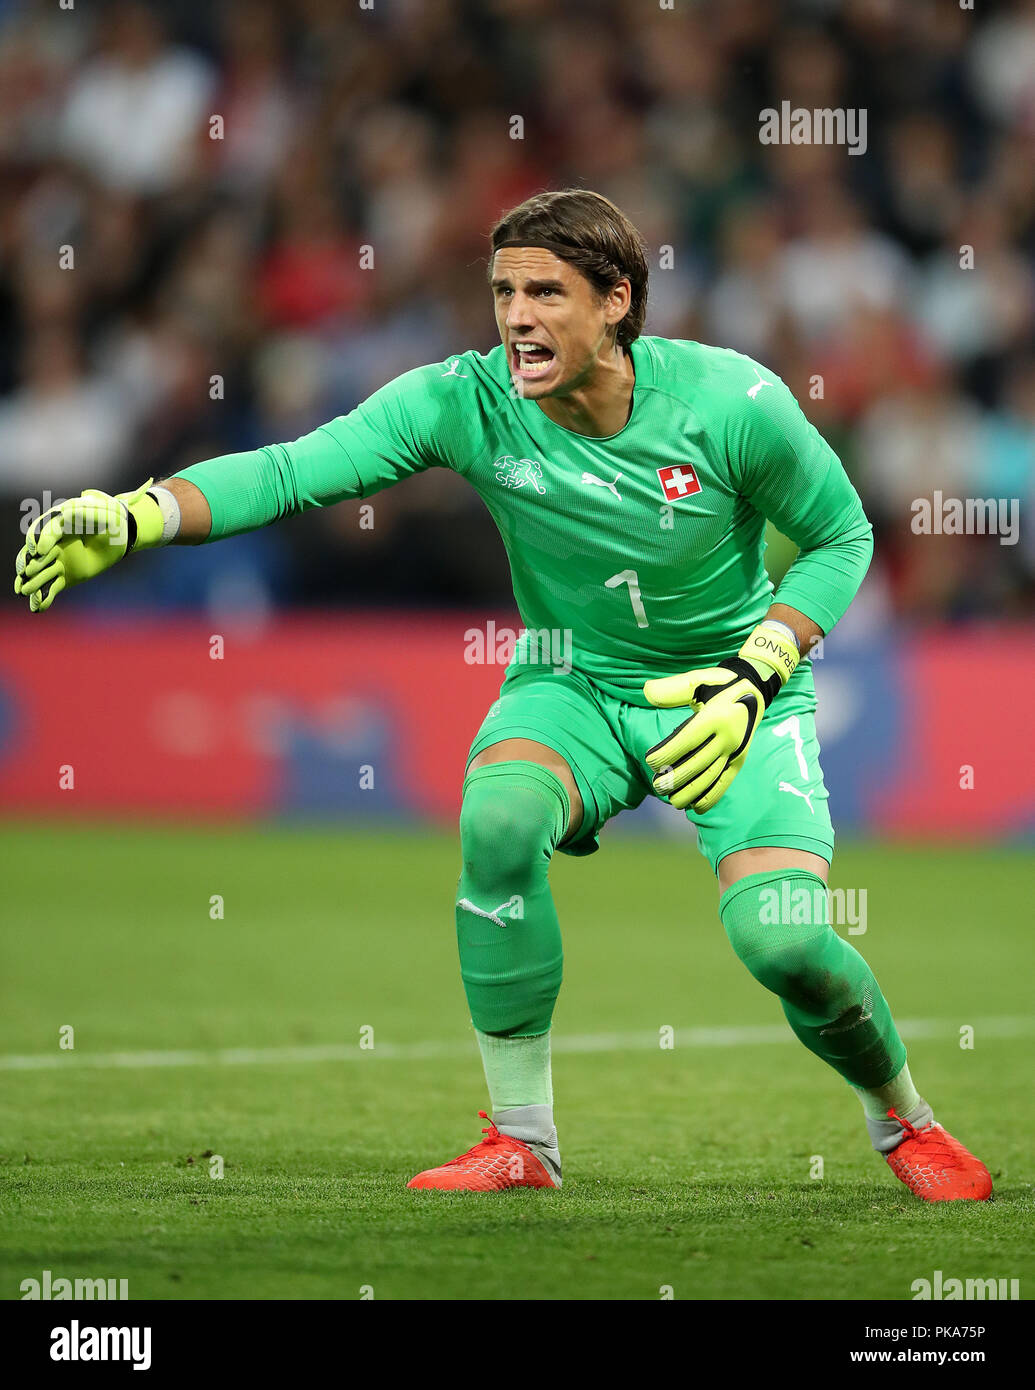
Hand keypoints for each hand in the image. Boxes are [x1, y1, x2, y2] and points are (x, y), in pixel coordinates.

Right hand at [14, 481, 162, 612]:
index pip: (48, 530)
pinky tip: (37, 607)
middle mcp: (55, 541)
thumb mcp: (103, 511)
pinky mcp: (67, 575)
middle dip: (29, 562)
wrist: (122, 531)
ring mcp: (60, 559)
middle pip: (37, 552)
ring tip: (23, 592)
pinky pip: (53, 587)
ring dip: (31, 582)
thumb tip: (66, 514)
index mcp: (60, 521)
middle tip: (25, 572)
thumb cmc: (111, 516)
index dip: (43, 540)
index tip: (39, 550)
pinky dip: (44, 597)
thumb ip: (86, 513)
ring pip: (41, 571)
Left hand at [643, 623, 799, 812]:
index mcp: (716, 716)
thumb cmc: (718, 684)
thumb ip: (673, 688)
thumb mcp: (698, 679)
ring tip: (672, 801)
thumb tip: (647, 692)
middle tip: (656, 786)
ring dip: (691, 792)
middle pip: (698, 764)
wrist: (754, 688)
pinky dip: (712, 797)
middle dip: (675, 779)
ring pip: (711, 777)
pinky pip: (726, 781)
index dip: (668, 754)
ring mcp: (736, 750)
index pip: (688, 740)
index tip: (650, 762)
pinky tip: (696, 807)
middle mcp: (728, 736)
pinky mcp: (740, 759)